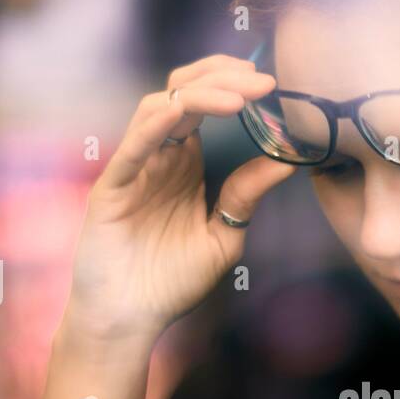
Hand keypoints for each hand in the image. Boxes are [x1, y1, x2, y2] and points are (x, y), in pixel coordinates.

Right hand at [66, 55, 296, 344]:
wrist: (130, 320)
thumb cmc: (170, 283)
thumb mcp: (223, 238)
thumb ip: (246, 197)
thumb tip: (286, 160)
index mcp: (185, 163)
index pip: (207, 103)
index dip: (235, 85)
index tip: (273, 85)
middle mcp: (159, 157)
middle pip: (184, 92)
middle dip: (224, 78)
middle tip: (263, 81)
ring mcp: (134, 168)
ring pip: (160, 107)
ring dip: (200, 94)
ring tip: (239, 97)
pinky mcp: (112, 187)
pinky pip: (132, 146)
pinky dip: (155, 123)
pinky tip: (181, 111)